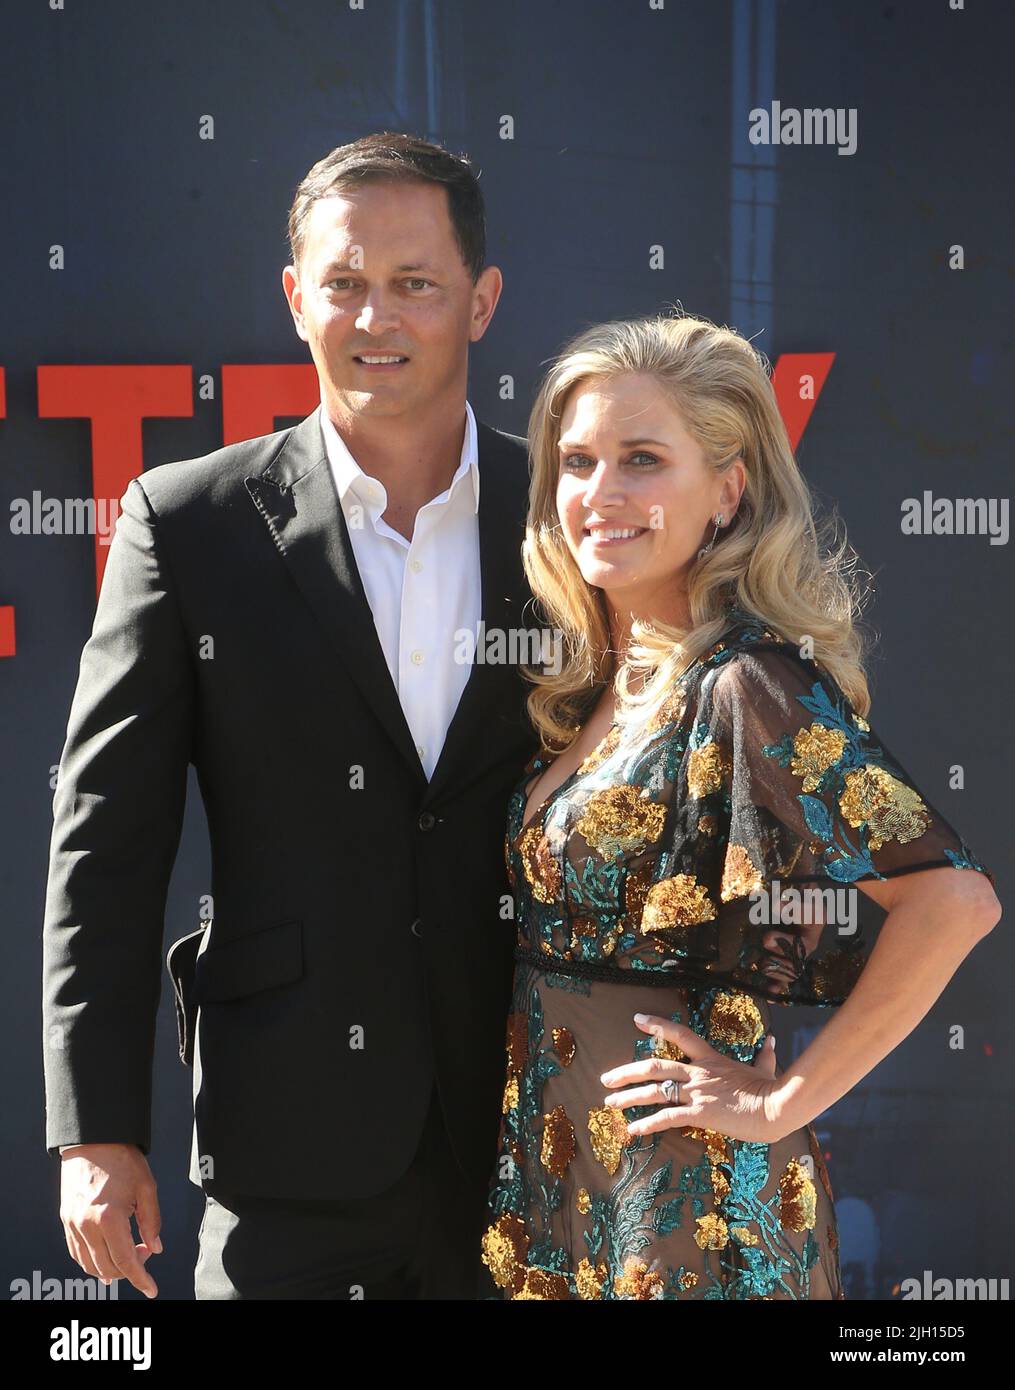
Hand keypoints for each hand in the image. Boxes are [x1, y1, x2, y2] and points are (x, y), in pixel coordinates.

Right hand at [59, 1144, 161, 1297]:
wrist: (94, 1139)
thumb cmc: (122, 1159)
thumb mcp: (147, 1187)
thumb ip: (152, 1221)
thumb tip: (155, 1248)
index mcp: (109, 1218)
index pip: (125, 1261)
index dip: (140, 1279)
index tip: (151, 1289)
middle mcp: (87, 1225)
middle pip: (106, 1267)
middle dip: (129, 1270)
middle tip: (145, 1256)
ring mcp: (73, 1224)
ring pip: (88, 1264)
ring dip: (108, 1270)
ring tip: (127, 1262)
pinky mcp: (66, 1219)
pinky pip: (76, 1252)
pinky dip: (90, 1262)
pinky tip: (103, 1259)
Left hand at [599, 1014, 792, 1144]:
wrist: (776, 1108)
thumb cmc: (772, 1090)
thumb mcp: (765, 1068)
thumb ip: (765, 1055)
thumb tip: (773, 1041)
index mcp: (710, 1058)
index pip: (680, 1034)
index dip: (657, 1025)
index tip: (637, 1020)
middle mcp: (698, 1072)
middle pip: (655, 1066)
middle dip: (627, 1072)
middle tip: (606, 1079)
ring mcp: (697, 1092)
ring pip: (655, 1091)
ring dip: (629, 1097)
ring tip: (610, 1102)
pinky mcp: (700, 1113)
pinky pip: (668, 1117)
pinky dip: (648, 1124)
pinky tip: (633, 1130)